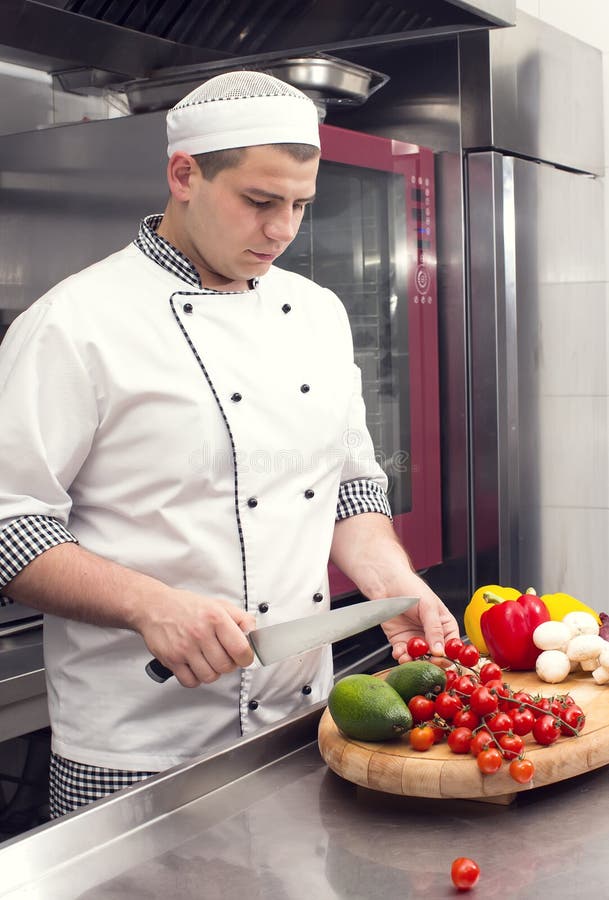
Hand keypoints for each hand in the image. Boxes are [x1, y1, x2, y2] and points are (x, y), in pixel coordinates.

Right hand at [137, 589, 256, 687]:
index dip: (246, 657)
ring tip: (209, 661)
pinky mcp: (171, 660)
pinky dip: (196, 678)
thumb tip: (255, 635)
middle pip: (226, 666)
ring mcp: (185, 648)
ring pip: (210, 677)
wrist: (154, 607)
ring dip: (212, 672)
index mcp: (216, 618)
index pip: (241, 649)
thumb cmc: (186, 606)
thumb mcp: (218, 605)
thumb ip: (241, 619)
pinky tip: (196, 666)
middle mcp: (200, 633)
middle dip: (229, 665)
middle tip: (225, 657)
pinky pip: (191, 682)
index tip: (244, 657)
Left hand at [380, 578, 459, 664]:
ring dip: (414, 661)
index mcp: (445, 625)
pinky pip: (403, 655)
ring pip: (419, 658)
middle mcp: (432, 634)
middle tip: (425, 661)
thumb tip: (440, 650)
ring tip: (409, 657)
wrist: (385, 583)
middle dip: (431, 661)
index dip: (449, 655)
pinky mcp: (400, 641)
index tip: (441, 659)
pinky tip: (400, 653)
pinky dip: (401, 657)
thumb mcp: (428, 606)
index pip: (453, 646)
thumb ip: (434, 629)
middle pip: (436, 656)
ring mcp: (416, 639)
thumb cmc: (410, 587)